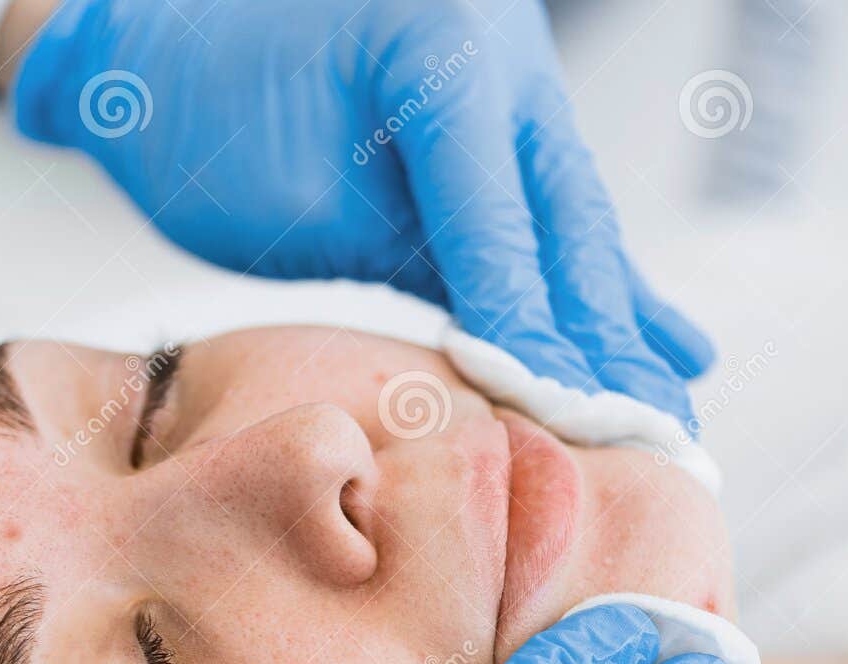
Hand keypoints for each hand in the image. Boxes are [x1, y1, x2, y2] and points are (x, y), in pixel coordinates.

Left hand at [10, 0, 712, 422]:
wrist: (170, 53)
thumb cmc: (205, 117)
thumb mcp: (294, 197)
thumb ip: (402, 256)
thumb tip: (498, 356)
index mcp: (446, 50)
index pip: (499, 219)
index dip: (534, 324)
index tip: (570, 413)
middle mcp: (498, 58)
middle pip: (563, 223)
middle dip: (607, 337)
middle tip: (658, 429)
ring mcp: (508, 88)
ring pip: (573, 226)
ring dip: (620, 323)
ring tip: (677, 400)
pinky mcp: (495, 134)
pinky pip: (548, 223)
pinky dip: (597, 290)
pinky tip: (669, 339)